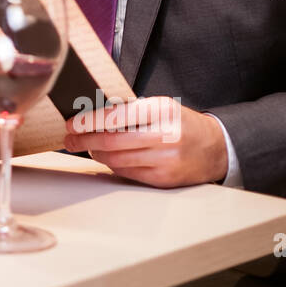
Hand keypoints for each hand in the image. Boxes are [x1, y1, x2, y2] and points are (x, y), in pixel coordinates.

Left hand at [62, 96, 228, 186]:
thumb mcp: (160, 107)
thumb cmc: (180, 123)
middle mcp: (164, 135)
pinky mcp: (163, 179)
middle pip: (111, 140)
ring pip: (116, 159)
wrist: (215, 148)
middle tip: (70, 139)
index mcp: (161, 110)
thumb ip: (130, 111)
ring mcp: (165, 160)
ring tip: (86, 147)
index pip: (115, 116)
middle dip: (84, 140)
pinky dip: (112, 165)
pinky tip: (107, 158)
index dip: (88, 121)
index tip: (72, 123)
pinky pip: (127, 172)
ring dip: (96, 153)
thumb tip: (92, 117)